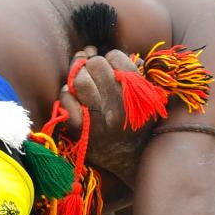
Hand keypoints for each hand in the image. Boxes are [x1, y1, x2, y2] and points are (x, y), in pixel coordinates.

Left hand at [55, 48, 149, 189]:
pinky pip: (67, 101)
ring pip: (79, 80)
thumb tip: (115, 55)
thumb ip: (138, 75)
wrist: (129, 159)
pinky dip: (66, 93)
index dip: (110, 57)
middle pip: (96, 65)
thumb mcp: (148, 99)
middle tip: (92, 68)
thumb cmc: (138, 124)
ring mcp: (99, 118)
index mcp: (137, 95)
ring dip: (78, 74)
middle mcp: (119, 105)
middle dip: (92, 63)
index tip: (109, 64)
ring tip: (81, 77)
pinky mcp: (82, 130)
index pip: (116, 58)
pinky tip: (72, 94)